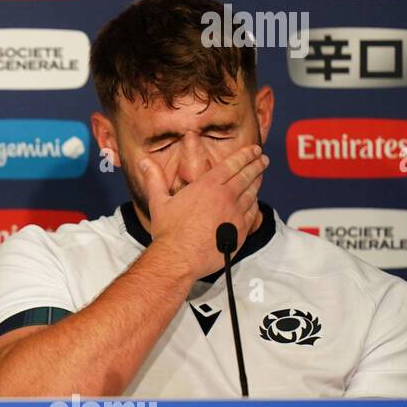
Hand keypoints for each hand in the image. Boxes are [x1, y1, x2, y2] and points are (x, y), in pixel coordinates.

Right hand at [140, 143, 267, 280]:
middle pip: (247, 176)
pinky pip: (252, 213)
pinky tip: (254, 201)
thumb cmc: (168, 231)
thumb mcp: (158, 201)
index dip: (245, 155)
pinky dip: (254, 204)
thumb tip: (143, 162)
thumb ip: (154, 179)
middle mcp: (225, 197)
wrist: (180, 257)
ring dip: (257, 182)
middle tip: (263, 159)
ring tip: (260, 176)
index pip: (231, 165)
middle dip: (257, 165)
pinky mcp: (240, 230)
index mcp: (207, 186)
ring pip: (252, 193)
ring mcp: (235, 214)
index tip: (254, 149)